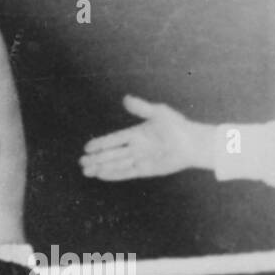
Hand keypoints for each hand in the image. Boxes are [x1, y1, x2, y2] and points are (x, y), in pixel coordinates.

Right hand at [81, 96, 213, 180]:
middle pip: (111, 154)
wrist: (193, 144)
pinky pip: (125, 173)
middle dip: (96, 158)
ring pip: (115, 164)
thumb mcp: (159, 113)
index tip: (87, 147)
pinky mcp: (145, 170)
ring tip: (86, 171)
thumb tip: (125, 98)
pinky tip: (101, 175)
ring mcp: (139, 159)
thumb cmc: (178, 126)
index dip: (100, 143)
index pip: (113, 139)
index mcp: (136, 133)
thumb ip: (140, 108)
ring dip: (100, 167)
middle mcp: (135, 147)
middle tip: (81, 162)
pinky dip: (113, 174)